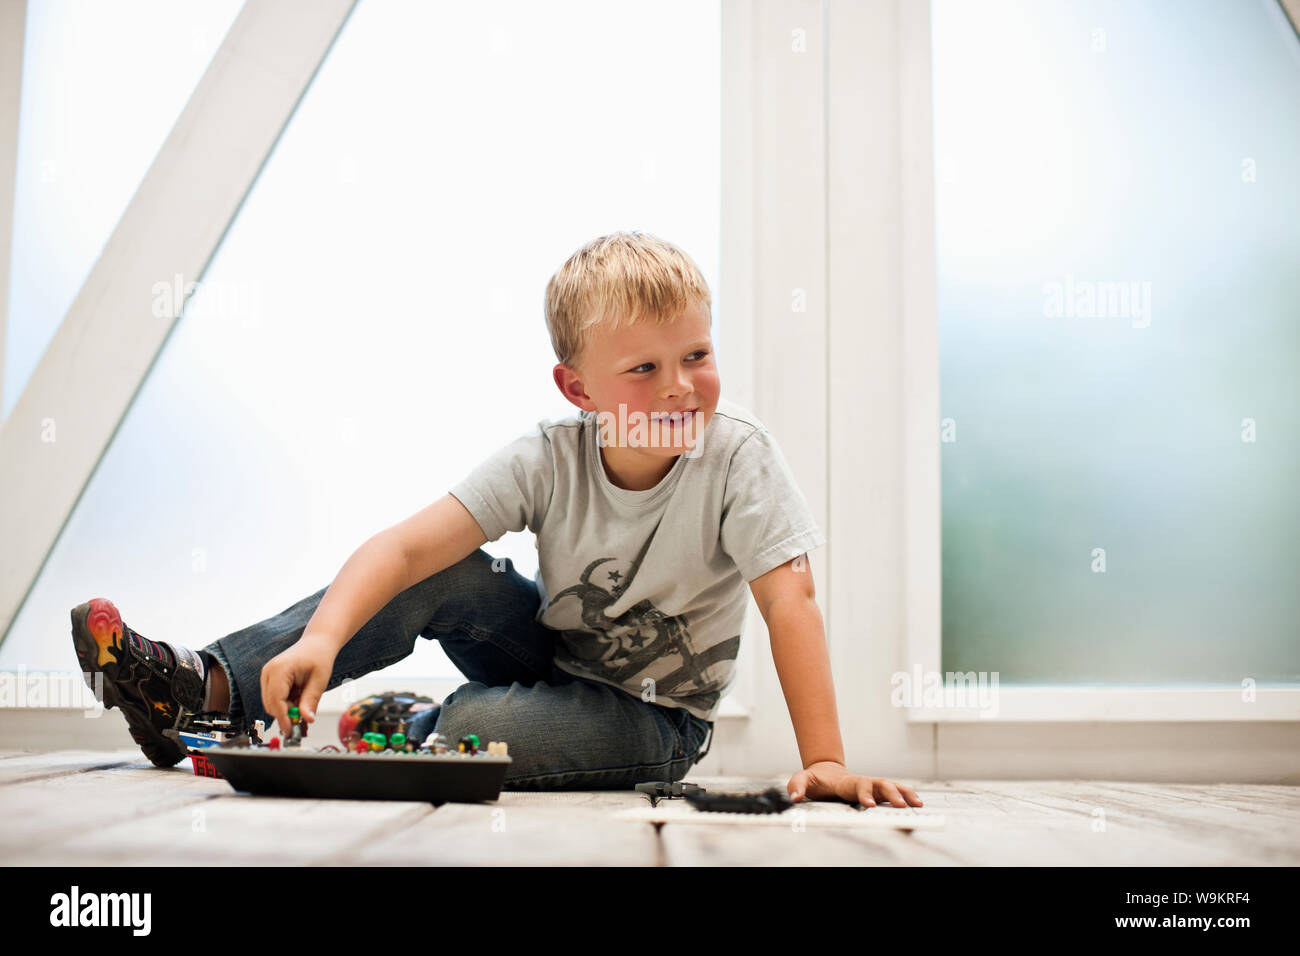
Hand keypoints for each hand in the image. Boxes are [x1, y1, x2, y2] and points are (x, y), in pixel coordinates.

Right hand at [259, 634, 337, 737]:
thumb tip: (307, 719)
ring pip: (272, 704)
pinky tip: (300, 706)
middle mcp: (268, 672)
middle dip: (286, 716)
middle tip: (303, 724)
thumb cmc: (319, 655)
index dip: (283, 718)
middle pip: (271, 705)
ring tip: (305, 710)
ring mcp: (267, 676)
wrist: (317, 643)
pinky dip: (287, 706)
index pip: (275, 700)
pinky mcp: (271, 681)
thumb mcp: (319, 680)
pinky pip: (275, 699)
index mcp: (279, 669)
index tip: (291, 731)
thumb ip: (311, 700)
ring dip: (287, 711)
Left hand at [787, 761, 923, 807]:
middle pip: (880, 783)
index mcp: (845, 782)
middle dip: (890, 794)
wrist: (824, 772)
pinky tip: (917, 803)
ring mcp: (871, 786)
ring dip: (904, 793)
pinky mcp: (876, 791)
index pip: (858, 786)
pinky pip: (894, 792)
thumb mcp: (801, 779)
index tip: (870, 804)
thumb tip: (795, 797)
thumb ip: (797, 785)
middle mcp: (862, 782)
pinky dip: (906, 795)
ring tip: (918, 804)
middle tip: (900, 806)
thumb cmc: (814, 779)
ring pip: (891, 786)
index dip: (865, 794)